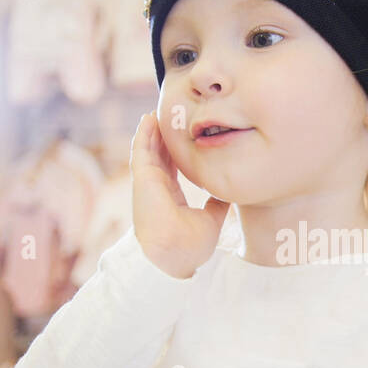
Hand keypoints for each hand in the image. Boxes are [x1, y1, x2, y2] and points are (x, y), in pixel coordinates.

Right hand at [129, 111, 230, 279]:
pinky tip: (148, 119)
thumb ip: (217, 204)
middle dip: (164, 136)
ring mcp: (148, 183)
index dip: (176, 151)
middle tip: (171, 117)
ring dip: (152, 131)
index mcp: (170, 197)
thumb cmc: (192, 245)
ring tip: (158, 113)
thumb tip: (227, 193)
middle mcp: (157, 189)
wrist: (177, 255)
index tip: (184, 136)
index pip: (172, 168)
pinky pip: (141, 150)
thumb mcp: (212, 219)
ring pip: (149, 150)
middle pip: (160, 155)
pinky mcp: (143, 179)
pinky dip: (144, 134)